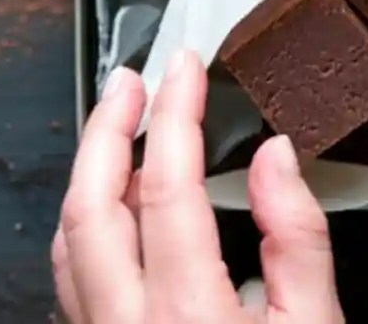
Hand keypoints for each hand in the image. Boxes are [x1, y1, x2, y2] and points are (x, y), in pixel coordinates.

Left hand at [52, 50, 343, 323]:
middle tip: (131, 83)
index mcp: (186, 312)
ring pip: (69, 242)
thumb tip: (277, 155)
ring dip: (92, 175)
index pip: (166, 188)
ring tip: (122, 128)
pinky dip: (91, 225)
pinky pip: (75, 277)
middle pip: (90, 207)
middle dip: (105, 130)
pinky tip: (119, 204)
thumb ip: (298, 239)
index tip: (185, 68)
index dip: (174, 115)